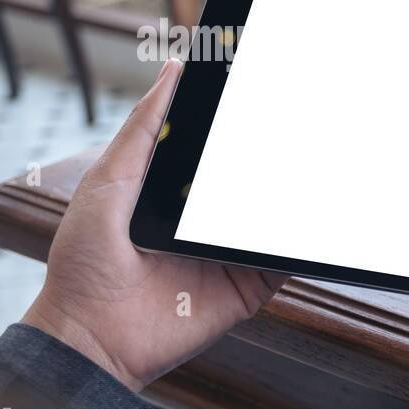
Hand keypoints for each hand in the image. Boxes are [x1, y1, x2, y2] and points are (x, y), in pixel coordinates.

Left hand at [22, 60, 285, 391]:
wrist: (95, 336)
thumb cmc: (86, 263)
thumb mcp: (109, 183)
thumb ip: (142, 133)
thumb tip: (172, 73)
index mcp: (177, 192)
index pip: (219, 149)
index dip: (242, 121)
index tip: (267, 87)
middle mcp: (209, 222)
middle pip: (255, 181)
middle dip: (281, 155)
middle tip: (308, 120)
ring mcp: (233, 253)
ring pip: (276, 218)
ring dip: (298, 196)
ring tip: (322, 165)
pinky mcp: (251, 286)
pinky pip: (285, 259)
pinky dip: (302, 243)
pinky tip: (315, 220)